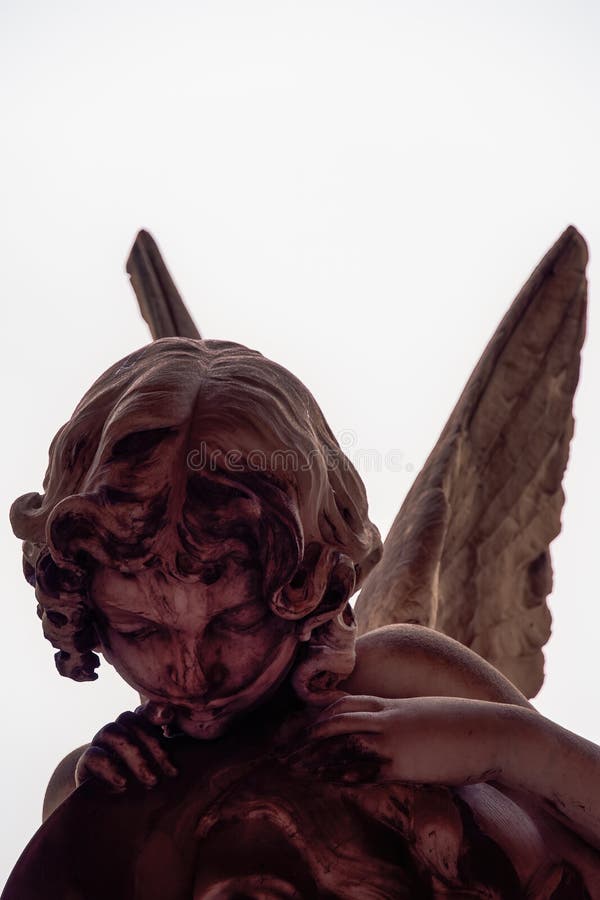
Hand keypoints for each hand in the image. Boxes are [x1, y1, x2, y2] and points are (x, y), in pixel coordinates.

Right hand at [75, 708, 177, 791]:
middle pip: (129, 719)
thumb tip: (168, 713)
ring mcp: (99, 743)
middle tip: (169, 772)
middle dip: (151, 743)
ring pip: (111, 732)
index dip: (156, 712)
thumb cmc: (144, 781)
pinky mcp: (85, 763)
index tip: (170, 721)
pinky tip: (124, 784)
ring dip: (134, 756)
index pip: (144, 710)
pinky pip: (92, 755)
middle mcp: (116, 729)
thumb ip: (163, 740)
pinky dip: (109, 767)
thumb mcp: (159, 762)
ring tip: (151, 781)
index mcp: (135, 725)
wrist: (108, 808)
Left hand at [295, 694, 513, 786]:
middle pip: (333, 718)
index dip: (318, 716)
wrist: (494, 732)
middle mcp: (386, 716)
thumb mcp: (427, 716)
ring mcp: (393, 737)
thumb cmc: (464, 727)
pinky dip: (338, 772)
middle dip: (305, 734)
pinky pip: (362, 766)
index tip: (300, 729)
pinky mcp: (403, 761)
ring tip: (290, 765)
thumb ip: (405, 720)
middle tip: (281, 749)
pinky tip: (324, 780)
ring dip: (312, 754)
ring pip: (340, 739)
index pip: (344, 703)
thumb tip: (395, 731)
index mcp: (392, 704)